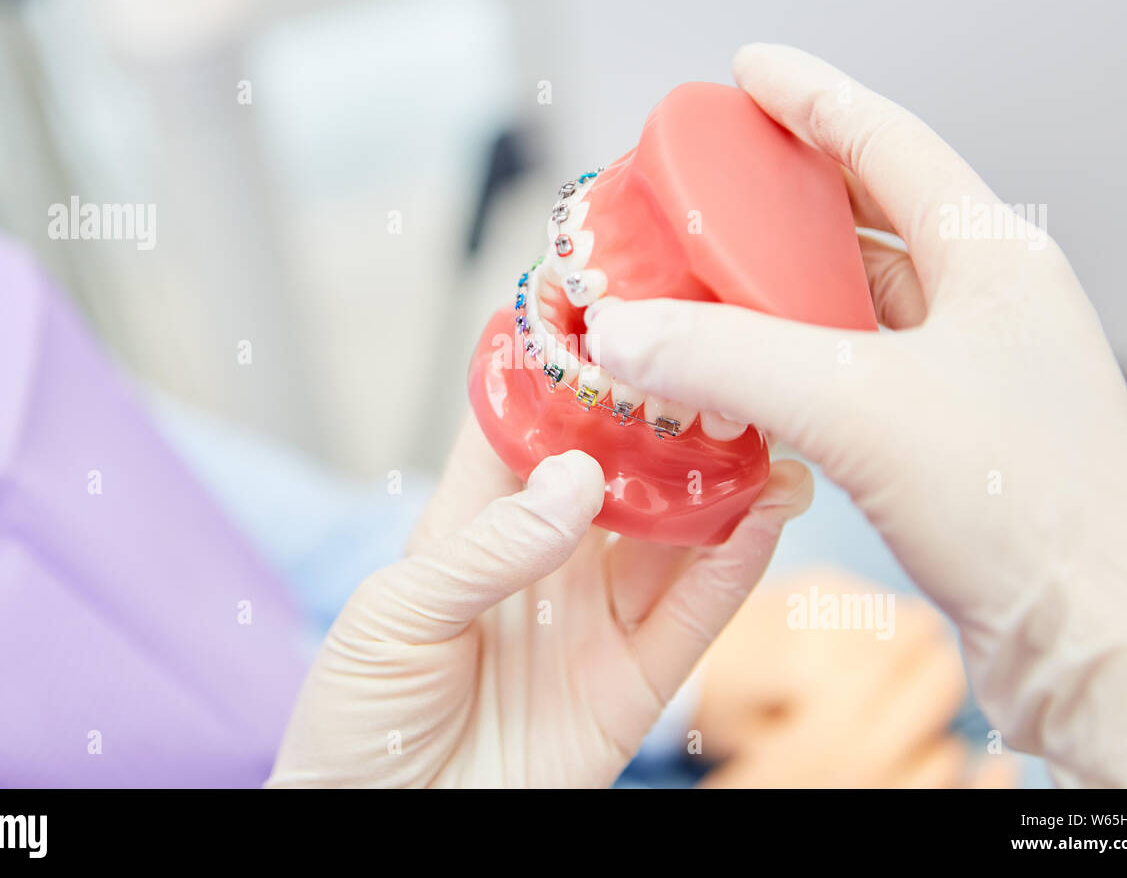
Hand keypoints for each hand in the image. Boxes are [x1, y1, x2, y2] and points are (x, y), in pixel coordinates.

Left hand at [268, 415, 812, 786]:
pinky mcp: (630, 687)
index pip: (527, 424)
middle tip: (716, 363)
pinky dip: (737, 567)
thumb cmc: (358, 718)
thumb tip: (579, 480)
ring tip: (765, 429)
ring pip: (674, 536)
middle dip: (666, 419)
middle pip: (620, 471)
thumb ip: (488, 547)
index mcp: (474, 526)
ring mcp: (592, 621)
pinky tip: (768, 515)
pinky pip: (695, 618)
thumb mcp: (396, 615)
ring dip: (722, 485)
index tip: (611, 303)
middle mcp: (545, 561)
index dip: (565, 366)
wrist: (384, 834)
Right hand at [586, 44, 1126, 785]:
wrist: (1094, 641)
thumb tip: (623, 330)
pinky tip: (737, 382)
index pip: (887, 142)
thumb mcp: (860, 407)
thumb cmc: (1032, 513)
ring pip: (851, 307)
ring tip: (698, 283)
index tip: (746, 73)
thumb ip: (728, 360)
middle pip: (863, 221)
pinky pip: (847, 376)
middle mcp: (985, 307)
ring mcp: (968, 375)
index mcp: (992, 260)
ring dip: (776, 294)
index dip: (810, 98)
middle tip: (700, 188)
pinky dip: (788, 368)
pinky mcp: (943, 442)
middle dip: (777, 202)